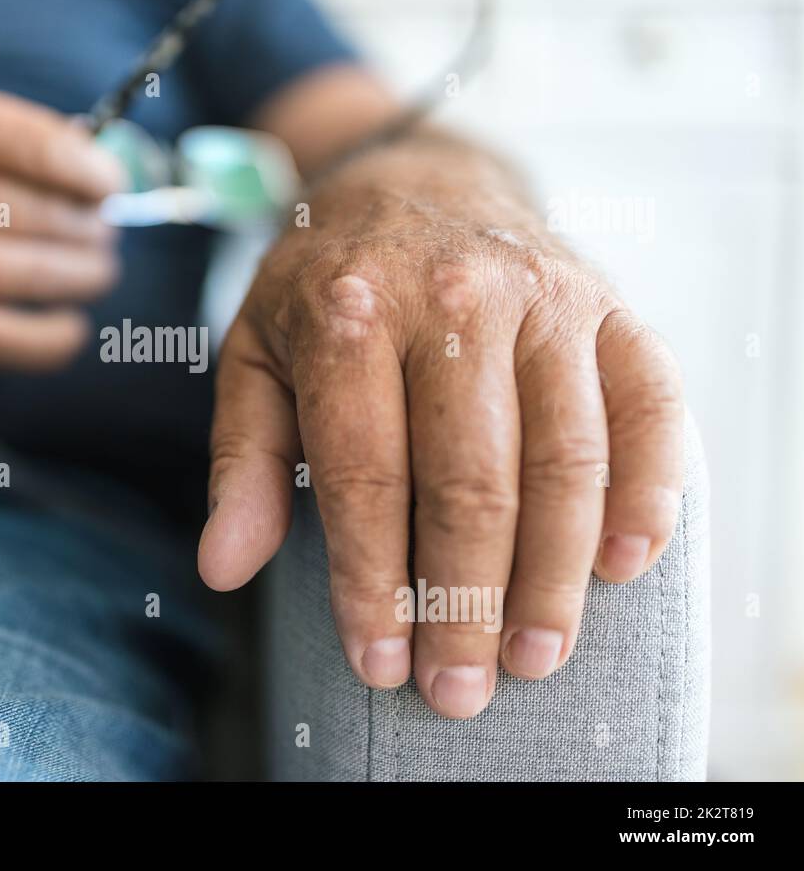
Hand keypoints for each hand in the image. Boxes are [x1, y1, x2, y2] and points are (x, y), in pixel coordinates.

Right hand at [0, 75, 124, 368]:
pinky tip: (73, 327)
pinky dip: (48, 339)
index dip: (95, 171)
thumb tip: (85, 170)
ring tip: (100, 267)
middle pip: (45, 214)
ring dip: (86, 275)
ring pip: (33, 274)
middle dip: (94, 225)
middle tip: (107, 228)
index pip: (41, 147)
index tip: (111, 183)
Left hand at [199, 157, 683, 718]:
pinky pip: (649, 408)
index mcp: (349, 314)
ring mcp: (544, 298)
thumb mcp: (254, 356)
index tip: (379, 662)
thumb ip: (244, 461)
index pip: (365, 476)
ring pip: (564, 461)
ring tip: (534, 655)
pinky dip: (648, 492)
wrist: (414, 182)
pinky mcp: (609, 305)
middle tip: (459, 689)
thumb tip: (221, 567)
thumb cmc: (325, 287)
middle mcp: (453, 299)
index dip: (372, 584)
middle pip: (469, 484)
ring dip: (553, 576)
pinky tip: (624, 564)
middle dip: (463, 605)